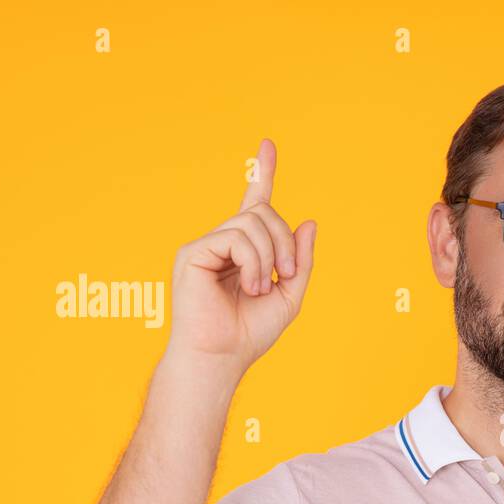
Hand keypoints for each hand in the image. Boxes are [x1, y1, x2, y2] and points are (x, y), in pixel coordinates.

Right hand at [166, 138, 316, 376]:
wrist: (221, 357)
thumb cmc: (250, 333)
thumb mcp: (290, 296)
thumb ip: (301, 261)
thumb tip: (309, 221)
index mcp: (245, 251)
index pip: (254, 203)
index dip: (263, 174)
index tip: (267, 146)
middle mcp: (224, 242)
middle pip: (265, 213)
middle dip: (286, 242)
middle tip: (287, 276)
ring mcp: (207, 245)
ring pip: (253, 222)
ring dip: (270, 256)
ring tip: (260, 288)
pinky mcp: (194, 252)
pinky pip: (236, 237)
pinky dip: (252, 261)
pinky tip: (248, 285)